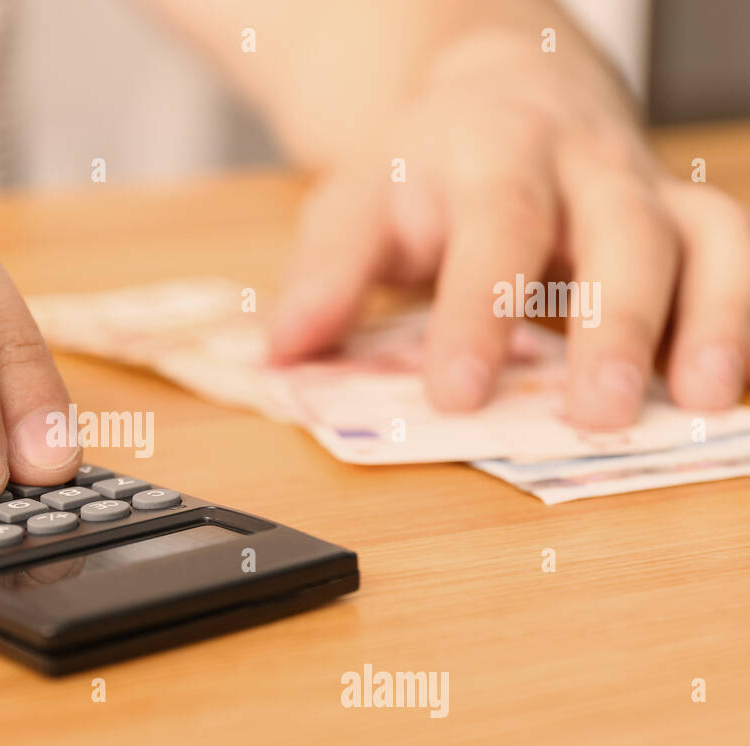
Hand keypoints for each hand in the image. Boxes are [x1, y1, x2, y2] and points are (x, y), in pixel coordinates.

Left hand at [270, 31, 749, 427]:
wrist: (500, 90)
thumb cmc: (424, 167)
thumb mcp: (357, 201)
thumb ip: (327, 273)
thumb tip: (283, 353)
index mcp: (493, 152)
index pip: (493, 229)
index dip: (478, 312)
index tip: (455, 394)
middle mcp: (584, 163)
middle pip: (617, 232)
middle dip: (613, 324)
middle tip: (596, 414)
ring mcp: (644, 189)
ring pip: (705, 237)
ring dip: (710, 321)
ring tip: (699, 402)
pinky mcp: (685, 219)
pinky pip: (732, 259)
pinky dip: (738, 320)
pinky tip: (722, 390)